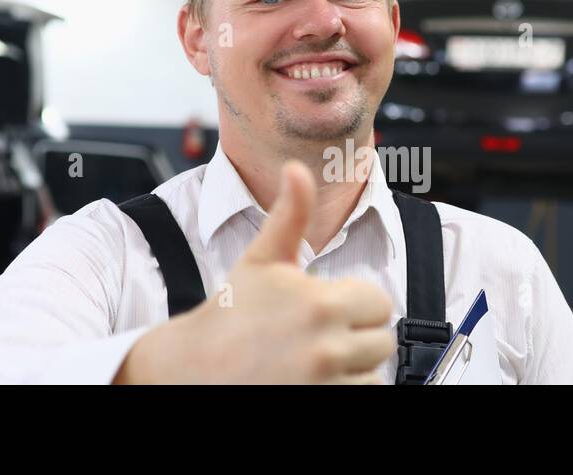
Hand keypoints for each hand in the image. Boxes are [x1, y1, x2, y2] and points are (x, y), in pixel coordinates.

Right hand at [115, 161, 394, 383]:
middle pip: (381, 343)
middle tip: (318, 339)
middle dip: (357, 340)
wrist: (191, 370)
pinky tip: (313, 381)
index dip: (357, 306)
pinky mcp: (321, 404)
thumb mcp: (261, 262)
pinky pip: (360, 397)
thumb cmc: (229, 317)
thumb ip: (289, 215)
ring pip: (373, 375)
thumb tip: (298, 168)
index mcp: (318, 304)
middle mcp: (325, 347)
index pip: (380, 303)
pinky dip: (343, 390)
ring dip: (352, 370)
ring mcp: (323, 383)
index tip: (326, 311)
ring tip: (313, 362)